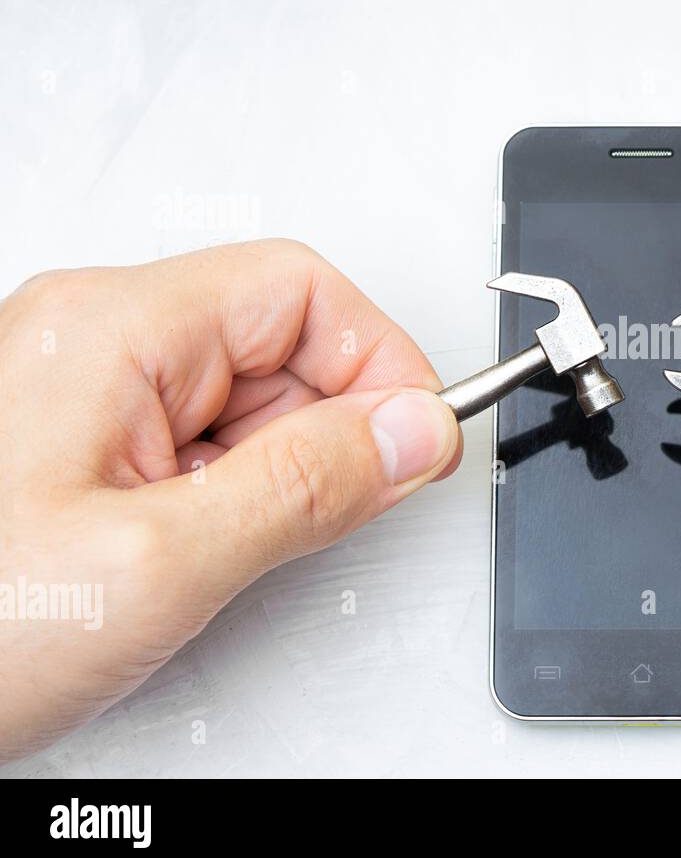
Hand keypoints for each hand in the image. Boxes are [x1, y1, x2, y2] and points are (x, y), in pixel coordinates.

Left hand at [0, 240, 461, 760]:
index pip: (302, 292)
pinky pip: (203, 443)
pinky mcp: (87, 442)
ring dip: (278, 472)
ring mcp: (87, 390)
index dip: (380, 361)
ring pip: (248, 399)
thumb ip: (307, 487)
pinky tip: (197, 552)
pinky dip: (232, 496)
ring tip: (225, 551)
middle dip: (330, 429)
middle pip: (281, 341)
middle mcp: (97, 341)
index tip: (416, 441)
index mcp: (112, 331)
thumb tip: (414, 430)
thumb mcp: (161, 565)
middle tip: (326, 517)